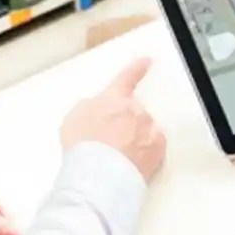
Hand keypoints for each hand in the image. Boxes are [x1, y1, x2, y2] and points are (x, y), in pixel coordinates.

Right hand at [61, 58, 166, 181]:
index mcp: (115, 98)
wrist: (99, 173)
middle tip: (110, 142)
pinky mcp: (158, 149)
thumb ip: (92, 106)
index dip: (137, 69)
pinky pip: (154, 146)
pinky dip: (145, 153)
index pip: (127, 78)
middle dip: (125, 123)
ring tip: (118, 159)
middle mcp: (136, 109)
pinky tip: (132, 163)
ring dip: (136, 138)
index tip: (147, 61)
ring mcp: (149, 129)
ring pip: (145, 130)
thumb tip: (102, 109)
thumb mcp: (75, 116)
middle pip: (134, 112)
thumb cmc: (82, 144)